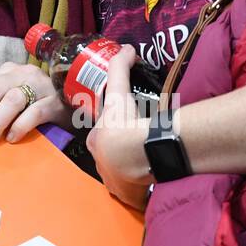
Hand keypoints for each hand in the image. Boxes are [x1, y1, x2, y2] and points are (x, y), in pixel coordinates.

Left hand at [0, 61, 69, 146]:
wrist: (76, 105)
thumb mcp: (16, 96)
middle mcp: (25, 73)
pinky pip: (34, 113)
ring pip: (13, 100)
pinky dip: (19, 126)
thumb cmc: (37, 103)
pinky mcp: (56, 102)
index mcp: (10, 70)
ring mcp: (42, 85)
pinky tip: (12, 138)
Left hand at [84, 45, 151, 210]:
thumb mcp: (120, 91)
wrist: (138, 152)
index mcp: (95, 142)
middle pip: (110, 159)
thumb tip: (127, 48)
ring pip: (121, 177)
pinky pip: (132, 194)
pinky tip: (150, 185)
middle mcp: (100, 164)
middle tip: (138, 150)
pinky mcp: (126, 197)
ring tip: (146, 166)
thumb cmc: (126, 121)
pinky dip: (139, 190)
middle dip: (121, 156)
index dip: (113, 134)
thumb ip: (120, 67)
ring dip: (130, 173)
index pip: (101, 138)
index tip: (126, 132)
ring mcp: (112, 183)